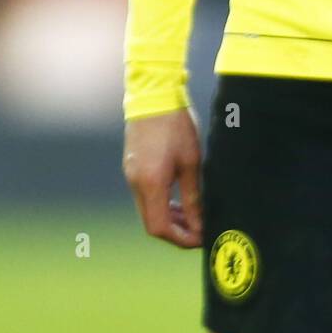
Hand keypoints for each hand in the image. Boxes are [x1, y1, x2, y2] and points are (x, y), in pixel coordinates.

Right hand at [123, 107, 203, 247]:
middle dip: (175, 231)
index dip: (181, 238)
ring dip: (168, 218)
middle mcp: (136, 183)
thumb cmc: (176, 125)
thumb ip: (193, 196)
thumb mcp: (191, 161)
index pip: (160, 228)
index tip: (200, 237)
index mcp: (150, 184)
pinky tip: (177, 198)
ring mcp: (131, 174)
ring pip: (147, 210)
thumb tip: (199, 223)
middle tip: (198, 230)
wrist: (153, 94)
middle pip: (151, 223)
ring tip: (191, 216)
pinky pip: (144, 195)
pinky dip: (160, 203)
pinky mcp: (132, 166)